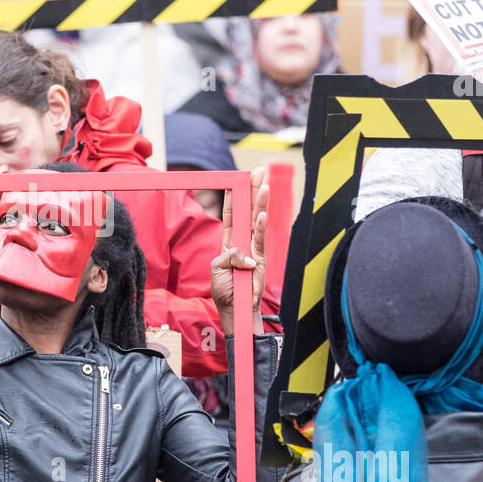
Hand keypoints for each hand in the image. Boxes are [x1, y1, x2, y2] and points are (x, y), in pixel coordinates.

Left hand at [211, 167, 267, 335]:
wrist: (235, 309)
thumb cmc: (225, 290)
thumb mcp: (218, 269)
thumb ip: (228, 257)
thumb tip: (245, 255)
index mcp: (229, 242)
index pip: (232, 214)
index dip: (233, 197)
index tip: (237, 180)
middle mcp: (242, 241)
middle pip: (248, 211)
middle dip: (252, 191)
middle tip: (258, 172)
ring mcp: (253, 249)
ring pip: (256, 220)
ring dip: (260, 202)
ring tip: (265, 184)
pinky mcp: (260, 260)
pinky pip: (260, 241)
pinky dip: (261, 228)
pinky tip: (261, 214)